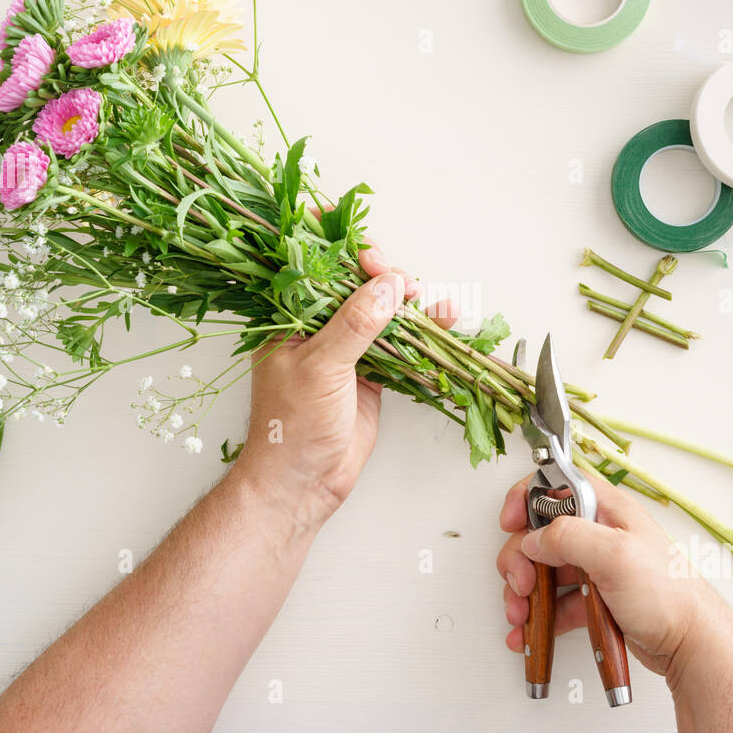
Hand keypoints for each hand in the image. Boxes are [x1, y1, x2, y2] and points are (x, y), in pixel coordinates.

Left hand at [234, 242, 457, 527]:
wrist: (302, 484)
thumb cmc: (290, 427)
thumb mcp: (320, 367)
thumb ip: (356, 324)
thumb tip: (387, 285)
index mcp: (288, 318)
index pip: (312, 265)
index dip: (339, 248)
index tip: (366, 250)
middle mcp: (318, 327)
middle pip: (354, 282)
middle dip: (381, 272)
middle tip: (397, 279)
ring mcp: (346, 348)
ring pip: (382, 308)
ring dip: (408, 298)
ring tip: (425, 298)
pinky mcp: (371, 371)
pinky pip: (400, 341)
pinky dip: (423, 329)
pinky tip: (443, 317)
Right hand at [495, 473, 732, 732]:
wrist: (690, 643)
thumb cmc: (670, 596)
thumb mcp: (616, 555)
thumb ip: (568, 537)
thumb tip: (534, 538)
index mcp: (607, 511)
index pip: (556, 485)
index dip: (526, 498)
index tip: (509, 521)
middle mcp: (600, 535)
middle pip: (540, 534)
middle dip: (519, 559)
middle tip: (520, 583)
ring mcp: (596, 568)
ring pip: (543, 570)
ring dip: (523, 593)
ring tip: (521, 616)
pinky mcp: (595, 598)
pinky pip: (555, 602)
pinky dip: (538, 617)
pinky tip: (530, 631)